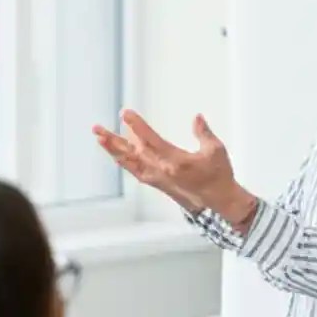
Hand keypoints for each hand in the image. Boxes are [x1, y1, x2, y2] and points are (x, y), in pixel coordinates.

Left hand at [93, 111, 256, 223]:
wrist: (219, 202)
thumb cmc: (219, 176)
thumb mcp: (216, 150)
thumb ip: (203, 133)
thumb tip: (196, 118)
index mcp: (176, 162)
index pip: (151, 141)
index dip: (137, 126)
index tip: (125, 114)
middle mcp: (162, 172)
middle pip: (132, 154)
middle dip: (113, 140)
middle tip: (97, 129)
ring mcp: (158, 179)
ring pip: (131, 163)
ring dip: (114, 150)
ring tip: (100, 138)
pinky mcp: (158, 184)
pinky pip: (136, 172)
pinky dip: (125, 162)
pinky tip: (116, 154)